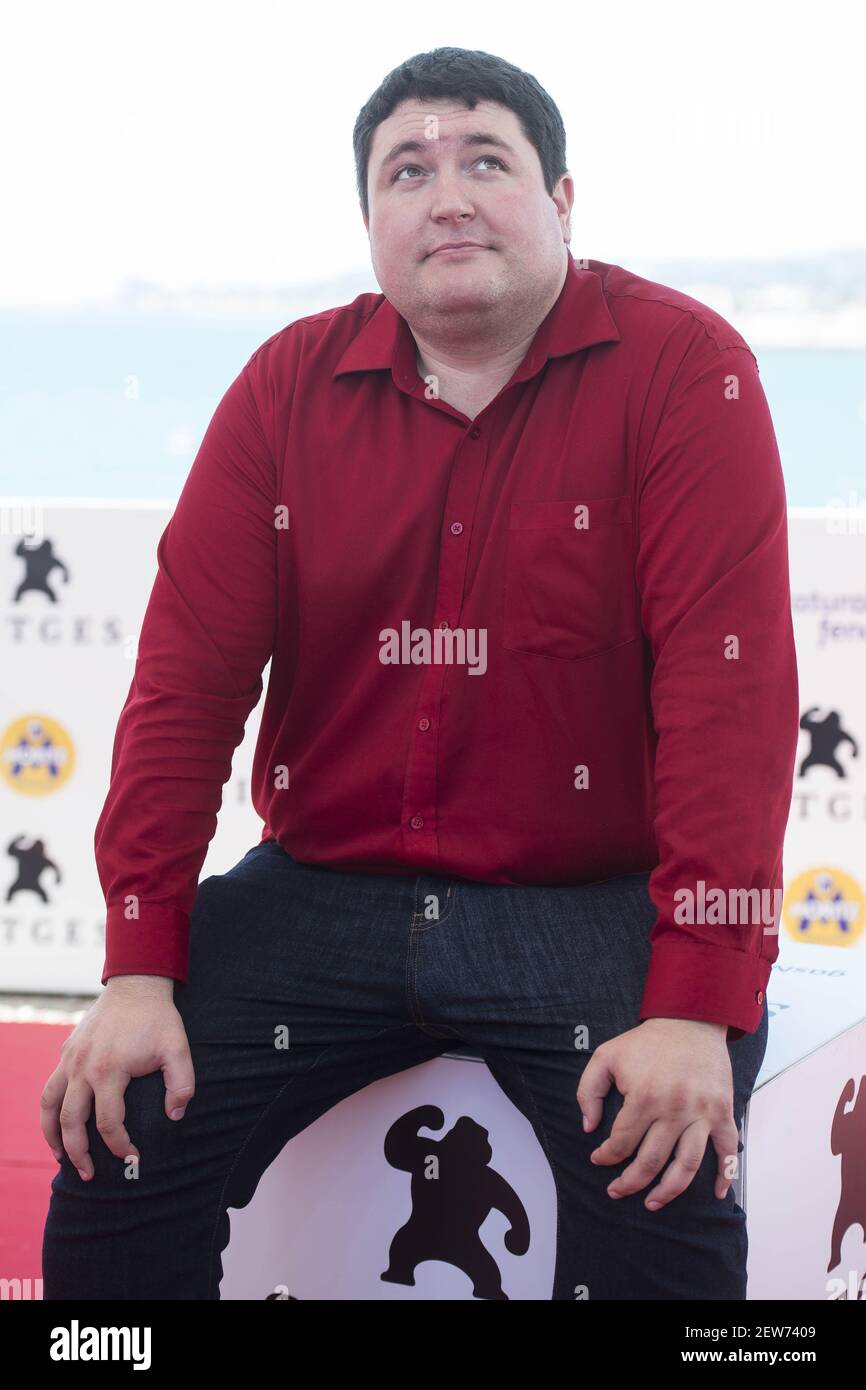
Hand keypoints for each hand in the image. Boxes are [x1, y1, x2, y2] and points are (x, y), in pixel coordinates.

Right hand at [39, 975, 193, 1180]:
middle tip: (88, 1174)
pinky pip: (50, 1087)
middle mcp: (83, 1067)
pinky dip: (50, 1109)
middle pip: (71, 1121)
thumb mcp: (178, 1049)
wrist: (136, 984)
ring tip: (61, 1157)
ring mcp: (70, 1059)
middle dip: (78, 1153)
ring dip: (51, 1135)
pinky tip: (58, 1122)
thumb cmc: (158, 1018)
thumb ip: (181, 1084)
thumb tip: (174, 1116)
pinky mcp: (66, 1051)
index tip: (132, 1156)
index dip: (119, 1145)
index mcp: (110, 1069)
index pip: (108, 1121)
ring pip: (49, 1105)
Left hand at [577, 1017, 737, 1210]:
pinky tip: (718, 1195)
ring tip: (653, 1203)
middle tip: (617, 1192)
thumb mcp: (606, 1055)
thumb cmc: (645, 1042)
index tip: (598, 1159)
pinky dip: (725, 1175)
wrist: (690, 1021)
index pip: (621, 1142)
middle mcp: (674, 1109)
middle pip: (650, 1161)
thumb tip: (588, 1127)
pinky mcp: (723, 1112)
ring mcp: (702, 1113)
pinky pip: (728, 1150)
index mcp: (644, 1096)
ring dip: (669, 1191)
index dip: (606, 1156)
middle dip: (630, 1183)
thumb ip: (588, 1090)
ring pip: (687, 1165)